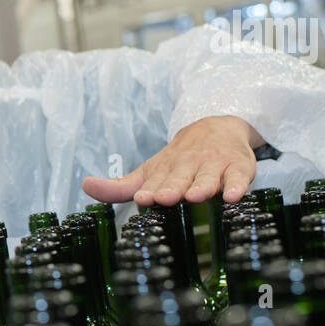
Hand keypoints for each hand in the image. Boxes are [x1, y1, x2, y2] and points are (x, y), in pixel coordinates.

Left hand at [81, 115, 263, 205]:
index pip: (155, 181)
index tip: (143, 198)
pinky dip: (237, 186)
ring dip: (202, 186)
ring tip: (196, 196)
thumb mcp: (148, 171)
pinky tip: (232, 196)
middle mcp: (188, 165)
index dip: (149, 190)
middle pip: (180, 178)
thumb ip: (120, 186)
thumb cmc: (179, 159)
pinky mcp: (239, 168)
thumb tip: (85, 187)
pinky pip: (240, 177)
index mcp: (165, 168)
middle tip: (166, 198)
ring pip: (209, 177)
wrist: (217, 127)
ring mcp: (215, 165)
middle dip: (173, 188)